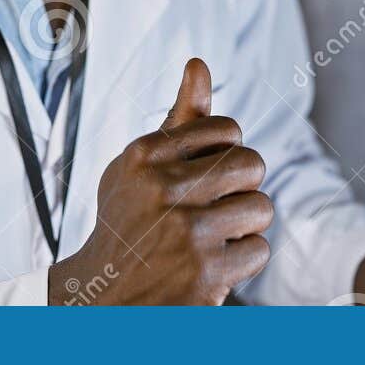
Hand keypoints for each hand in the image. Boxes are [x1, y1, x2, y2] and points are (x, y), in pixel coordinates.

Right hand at [50, 58, 272, 304]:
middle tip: (217, 205)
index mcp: (144, 154)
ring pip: (261, 207)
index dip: (225, 153)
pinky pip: (258, 249)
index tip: (204, 176)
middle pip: (252, 163)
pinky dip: (242, 261)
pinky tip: (212, 266)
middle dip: (243, 186)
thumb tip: (199, 64)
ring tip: (214, 236)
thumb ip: (179, 119)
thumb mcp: (140, 167)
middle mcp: (162, 188)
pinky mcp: (205, 272)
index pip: (227, 128)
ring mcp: (184, 231)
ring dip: (244, 226)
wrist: (102, 300)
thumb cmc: (130, 222)